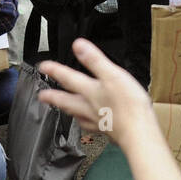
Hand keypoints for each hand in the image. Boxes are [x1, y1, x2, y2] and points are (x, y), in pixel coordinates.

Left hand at [38, 38, 154, 149]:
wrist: (138, 133)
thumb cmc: (128, 106)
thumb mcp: (112, 75)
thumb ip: (95, 60)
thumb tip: (78, 45)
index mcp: (90, 91)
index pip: (68, 78)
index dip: (55, 70)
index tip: (43, 67)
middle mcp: (89, 107)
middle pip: (66, 101)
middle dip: (53, 97)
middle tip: (42, 96)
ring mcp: (97, 121)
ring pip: (76, 115)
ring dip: (67, 111)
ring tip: (62, 110)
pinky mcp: (107, 131)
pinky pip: (91, 127)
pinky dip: (86, 123)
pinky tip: (89, 124)